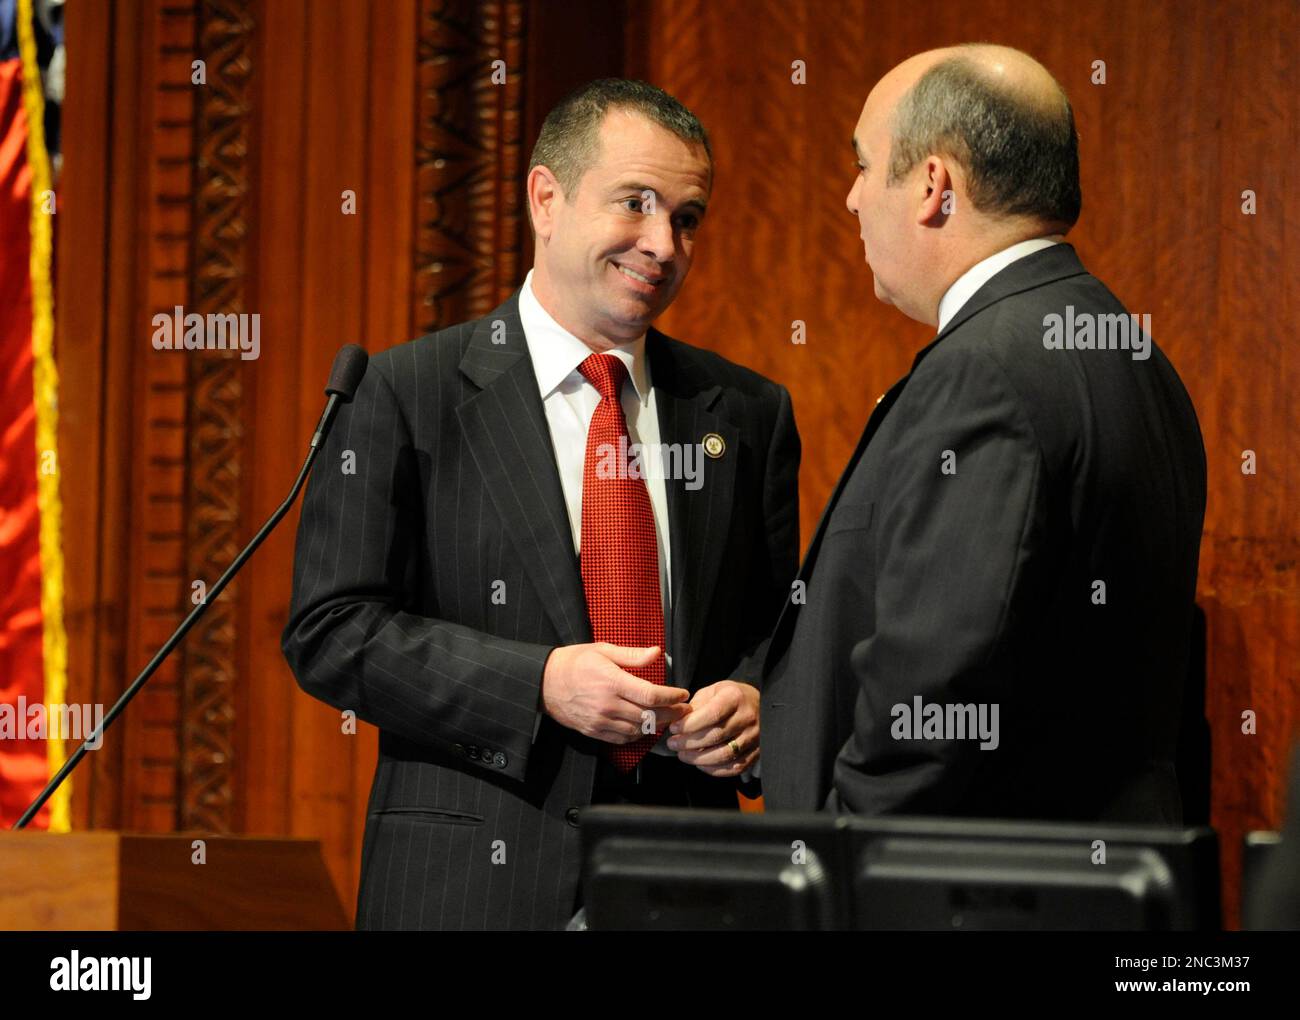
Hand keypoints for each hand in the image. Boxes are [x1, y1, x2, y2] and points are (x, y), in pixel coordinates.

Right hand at [541, 643, 690, 743]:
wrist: (545, 682)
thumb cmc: (573, 663)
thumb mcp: (603, 650)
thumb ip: (632, 655)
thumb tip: (656, 653)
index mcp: (611, 682)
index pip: (651, 695)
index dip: (672, 697)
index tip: (682, 694)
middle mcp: (607, 704)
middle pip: (649, 716)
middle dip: (672, 713)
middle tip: (683, 709)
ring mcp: (600, 721)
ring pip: (638, 731)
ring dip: (657, 725)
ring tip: (668, 717)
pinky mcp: (594, 731)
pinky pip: (622, 739)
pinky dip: (638, 735)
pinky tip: (645, 726)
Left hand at [666, 680, 758, 776]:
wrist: (758, 704)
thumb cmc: (730, 697)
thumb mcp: (712, 691)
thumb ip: (696, 706)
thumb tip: (677, 724)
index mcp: (735, 697)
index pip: (712, 714)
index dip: (690, 724)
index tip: (674, 728)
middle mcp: (748, 717)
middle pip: (716, 736)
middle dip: (689, 743)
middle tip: (673, 743)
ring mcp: (754, 737)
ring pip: (724, 755)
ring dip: (698, 758)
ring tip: (682, 755)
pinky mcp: (756, 753)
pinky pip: (734, 768)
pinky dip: (714, 769)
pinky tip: (700, 763)